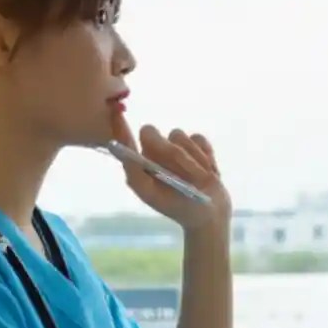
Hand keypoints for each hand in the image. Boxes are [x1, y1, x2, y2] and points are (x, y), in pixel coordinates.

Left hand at [111, 113, 230, 231]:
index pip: (124, 138)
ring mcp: (177, 147)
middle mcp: (155, 152)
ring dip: (191, 158)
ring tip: (198, 178)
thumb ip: (134, 173)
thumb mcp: (150, 194)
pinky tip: (208, 171)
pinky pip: (198, 138)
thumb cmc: (178, 207)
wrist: (210, 214)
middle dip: (172, 153)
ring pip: (178, 135)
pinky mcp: (197, 145)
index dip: (118, 125)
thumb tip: (124, 151)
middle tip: (186, 174)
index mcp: (140, 164)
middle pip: (152, 133)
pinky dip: (206, 155)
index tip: (117, 113)